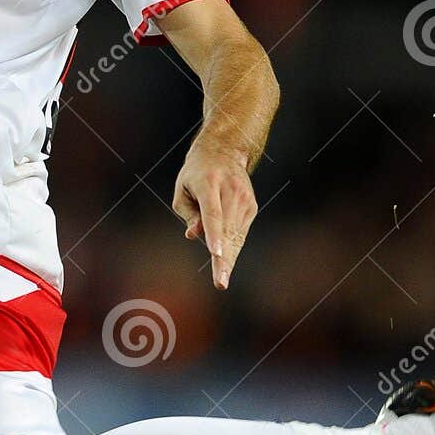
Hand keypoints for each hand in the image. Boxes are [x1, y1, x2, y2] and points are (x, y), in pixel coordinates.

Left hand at [173, 139, 257, 290]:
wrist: (224, 150)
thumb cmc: (196, 173)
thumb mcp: (183, 189)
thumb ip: (188, 213)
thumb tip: (194, 235)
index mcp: (209, 184)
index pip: (212, 213)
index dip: (214, 235)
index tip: (216, 253)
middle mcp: (230, 191)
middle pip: (226, 230)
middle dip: (223, 259)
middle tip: (220, 283)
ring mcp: (244, 199)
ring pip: (235, 235)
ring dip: (229, 259)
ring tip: (221, 281)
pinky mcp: (251, 206)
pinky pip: (240, 233)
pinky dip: (233, 248)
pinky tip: (226, 261)